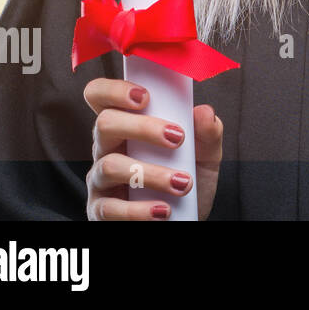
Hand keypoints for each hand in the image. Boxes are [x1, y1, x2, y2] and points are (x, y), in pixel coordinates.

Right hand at [83, 77, 222, 220]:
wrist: (186, 219)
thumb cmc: (188, 178)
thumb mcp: (206, 155)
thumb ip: (208, 133)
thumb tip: (204, 112)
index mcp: (127, 125)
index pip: (102, 96)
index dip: (114, 90)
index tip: (145, 96)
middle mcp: (107, 148)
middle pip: (105, 124)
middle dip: (143, 127)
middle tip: (178, 138)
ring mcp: (100, 180)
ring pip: (110, 165)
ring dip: (151, 173)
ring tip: (183, 182)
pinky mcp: (101, 211)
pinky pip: (110, 208)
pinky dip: (139, 210)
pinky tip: (164, 210)